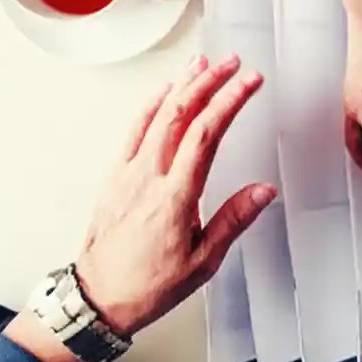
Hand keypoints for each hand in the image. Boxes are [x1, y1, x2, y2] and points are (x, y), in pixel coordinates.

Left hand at [74, 54, 276, 336]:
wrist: (98, 298)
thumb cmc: (149, 285)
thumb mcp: (203, 261)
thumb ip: (233, 220)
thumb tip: (264, 191)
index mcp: (175, 197)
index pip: (206, 134)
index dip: (230, 101)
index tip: (250, 82)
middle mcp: (148, 177)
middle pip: (180, 113)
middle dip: (209, 81)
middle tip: (233, 63)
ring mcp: (128, 173)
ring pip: (156, 115)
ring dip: (181, 85)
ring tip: (202, 63)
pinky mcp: (115, 177)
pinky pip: (133, 130)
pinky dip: (151, 105)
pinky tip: (164, 93)